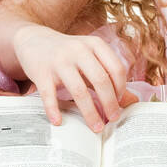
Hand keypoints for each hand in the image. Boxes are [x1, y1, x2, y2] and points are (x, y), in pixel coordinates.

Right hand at [12, 25, 127, 130]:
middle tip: (113, 119)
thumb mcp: (90, 57)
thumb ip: (109, 75)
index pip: (116, 68)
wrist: (32, 39)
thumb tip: (133, 101)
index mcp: (94, 44)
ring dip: (90, 112)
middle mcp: (78, 50)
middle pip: (100, 80)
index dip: (121, 88)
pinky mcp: (41, 72)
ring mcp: (59, 61)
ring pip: (79, 90)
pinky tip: (59, 122)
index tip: (120, 102)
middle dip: (110, 103)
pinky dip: (54, 110)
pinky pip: (49, 95)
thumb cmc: (68, 53)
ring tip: (96, 127)